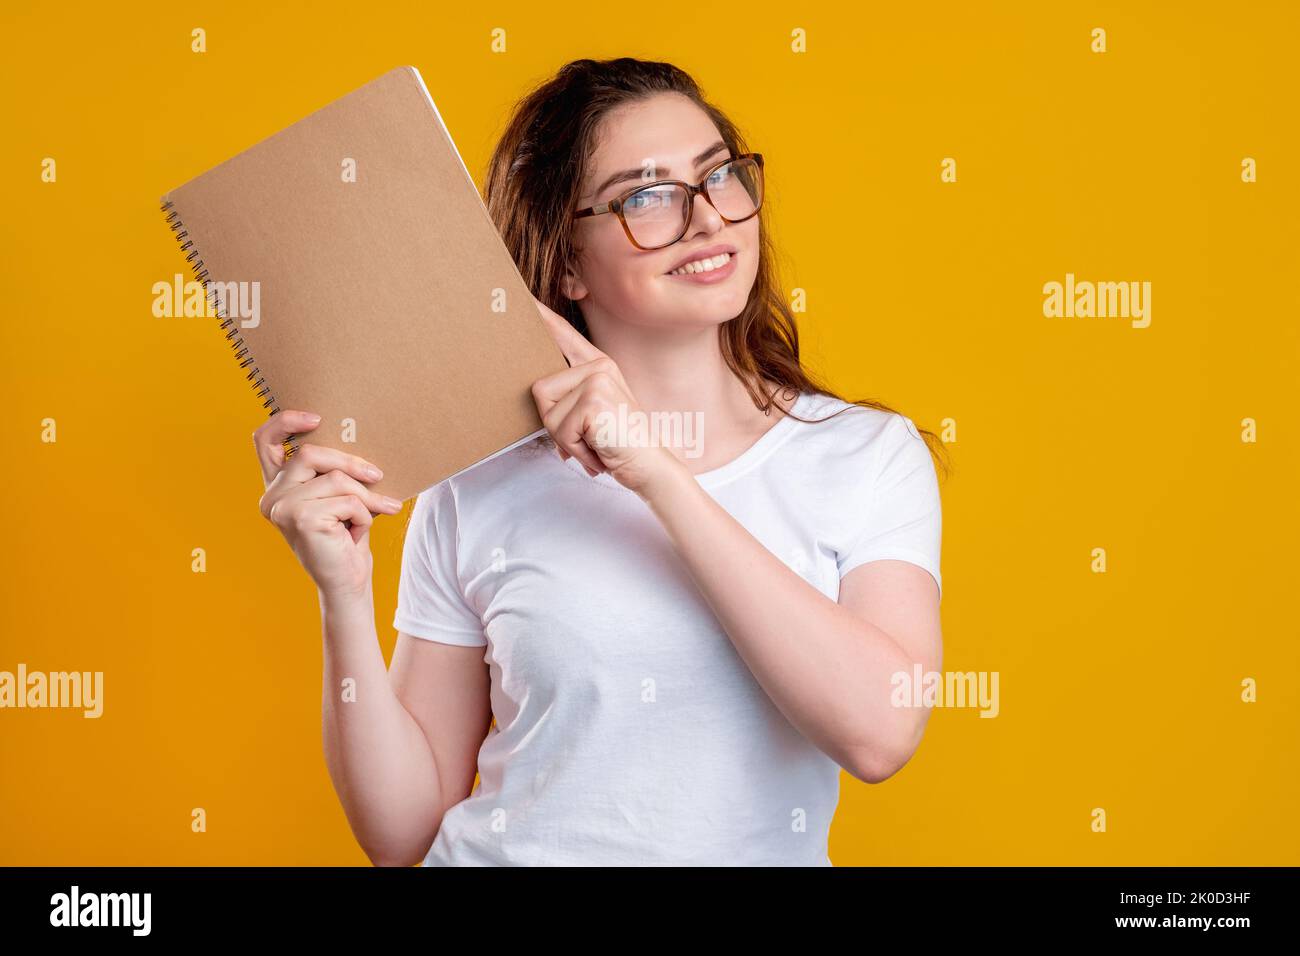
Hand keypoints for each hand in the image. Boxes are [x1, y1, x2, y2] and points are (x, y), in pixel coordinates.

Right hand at [252, 410, 402, 598]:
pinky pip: (347, 500)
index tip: (316, 417)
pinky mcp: (301, 518)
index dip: (285, 422)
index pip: (264, 441)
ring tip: (376, 512)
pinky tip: (358, 533)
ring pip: (335, 478)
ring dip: (365, 497)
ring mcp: (283, 508)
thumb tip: (358, 441)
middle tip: (378, 477)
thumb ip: (334, 472)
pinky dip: (364, 515)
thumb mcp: (339, 499)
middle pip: (312, 454)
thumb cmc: (346, 538)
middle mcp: (272, 496)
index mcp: (278, 487)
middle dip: (351, 463)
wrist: (347, 583)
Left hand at [530, 297, 684, 495]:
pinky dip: (575, 448)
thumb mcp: (593, 415)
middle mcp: (598, 366)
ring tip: (594, 442)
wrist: (650, 465)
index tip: (520, 294)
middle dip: (556, 424)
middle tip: (588, 436)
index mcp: (598, 364)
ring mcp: (597, 379)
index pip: (563, 334)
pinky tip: (599, 447)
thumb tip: (541, 396)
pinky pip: (560, 429)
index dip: (541, 315)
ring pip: (548, 413)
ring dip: (566, 439)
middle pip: (541, 389)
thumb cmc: (620, 444)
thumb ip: (570, 399)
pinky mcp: (593, 398)